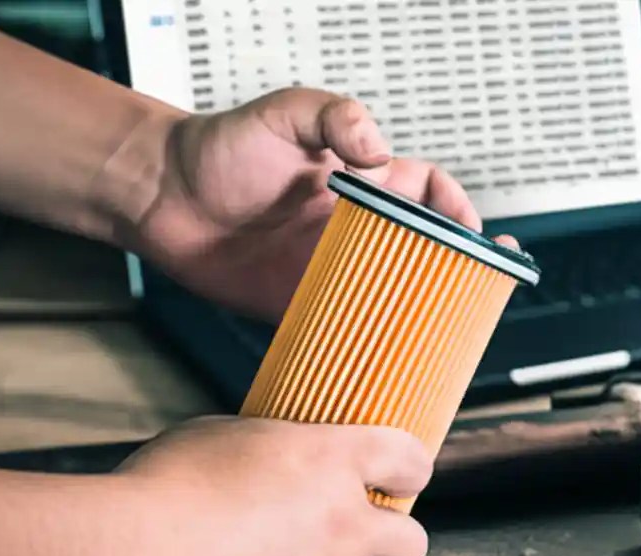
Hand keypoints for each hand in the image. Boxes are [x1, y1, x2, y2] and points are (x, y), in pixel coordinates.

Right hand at [118, 417, 431, 555]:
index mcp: (333, 455)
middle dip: (398, 529)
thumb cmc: (172, 483)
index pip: (409, 457)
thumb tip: (275, 450)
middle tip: (372, 522)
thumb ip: (273, 444)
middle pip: (413, 533)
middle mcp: (346, 512)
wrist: (146, 551)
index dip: (410, 465)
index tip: (401, 471)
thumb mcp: (229, 434)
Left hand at [128, 88, 507, 321]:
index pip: (429, 194)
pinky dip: (372, 344)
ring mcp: (334, 270)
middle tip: (481, 287)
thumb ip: (334, 117)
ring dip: (424, 312)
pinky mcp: (305, 306)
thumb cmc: (217, 149)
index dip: (456, 210)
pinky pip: (348, 329)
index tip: (471, 229)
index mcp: (362, 184)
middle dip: (460, 269)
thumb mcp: (283, 113)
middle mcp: (356, 230)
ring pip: (396, 295)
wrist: (160, 199)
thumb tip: (378, 151)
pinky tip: (393, 356)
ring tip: (450, 329)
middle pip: (425, 251)